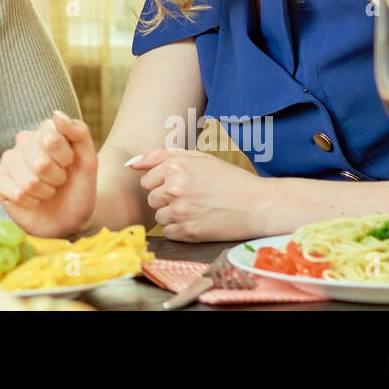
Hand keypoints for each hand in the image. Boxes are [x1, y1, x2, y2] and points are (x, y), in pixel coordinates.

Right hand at [0, 110, 97, 237]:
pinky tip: (33, 200)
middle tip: (58, 181)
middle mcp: (23, 141)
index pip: (51, 138)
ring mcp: (8, 160)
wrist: (71, 217)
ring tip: (47, 190)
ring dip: (44, 192)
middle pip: (40, 163)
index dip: (65, 158)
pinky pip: (16, 193)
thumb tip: (56, 115)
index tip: (69, 164)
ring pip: (29, 181)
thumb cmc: (78, 186)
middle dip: (56, 178)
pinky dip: (31, 202)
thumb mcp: (89, 160)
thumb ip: (78, 132)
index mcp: (45, 130)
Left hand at [128, 148, 263, 241]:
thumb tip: (131, 163)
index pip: (147, 180)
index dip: (163, 183)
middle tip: (192, 198)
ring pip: (159, 216)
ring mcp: (181, 211)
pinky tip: (198, 222)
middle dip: (166, 199)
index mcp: (176, 166)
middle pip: (151, 199)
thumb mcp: (199, 158)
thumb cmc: (229, 179)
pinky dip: (180, 230)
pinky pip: (169, 232)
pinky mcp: (188, 232)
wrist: (258, 205)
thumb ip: (162, 155)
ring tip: (197, 210)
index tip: (182, 185)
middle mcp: (174, 188)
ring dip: (173, 215)